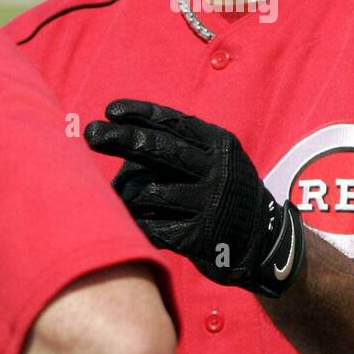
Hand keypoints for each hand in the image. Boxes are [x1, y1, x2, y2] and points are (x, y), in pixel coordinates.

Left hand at [84, 99, 304, 297]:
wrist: (262, 242)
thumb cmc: (221, 194)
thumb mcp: (215, 161)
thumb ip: (180, 148)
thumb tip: (119, 136)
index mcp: (219, 145)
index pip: (174, 122)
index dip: (140, 114)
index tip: (110, 110)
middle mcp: (216, 170)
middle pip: (160, 149)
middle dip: (121, 138)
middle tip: (91, 133)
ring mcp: (209, 204)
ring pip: (150, 191)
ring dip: (126, 194)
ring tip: (118, 197)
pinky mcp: (200, 237)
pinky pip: (153, 227)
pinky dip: (136, 224)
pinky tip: (129, 222)